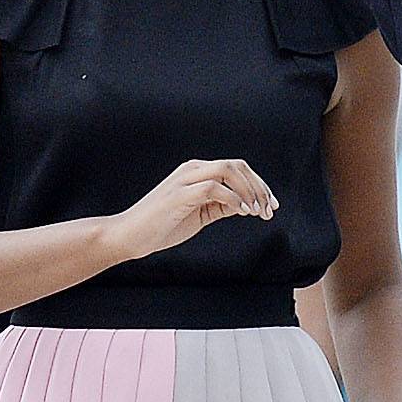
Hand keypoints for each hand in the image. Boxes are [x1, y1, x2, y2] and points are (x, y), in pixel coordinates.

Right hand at [105, 157, 277, 262]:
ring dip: (249, 191)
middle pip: (237, 166)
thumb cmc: (161, 226)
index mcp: (197, 173)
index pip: (236, 168)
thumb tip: (245, 205)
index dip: (259, 185)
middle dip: (259, 187)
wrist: (130, 236)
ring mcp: (184, 180)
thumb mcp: (199, 214)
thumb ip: (220, 206)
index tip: (271, 206)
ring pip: (227, 170)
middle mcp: (192, 170)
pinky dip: (232, 199)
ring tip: (257, 212)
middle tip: (269, 210)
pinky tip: (241, 213)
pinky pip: (213, 187)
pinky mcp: (178, 194)